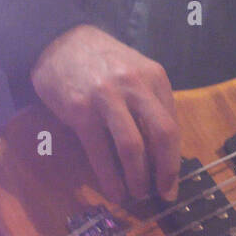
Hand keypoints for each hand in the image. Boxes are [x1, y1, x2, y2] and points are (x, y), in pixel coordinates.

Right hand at [30, 25, 180, 203]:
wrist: (60, 41)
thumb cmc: (102, 61)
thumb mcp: (135, 71)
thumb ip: (151, 102)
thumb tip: (162, 150)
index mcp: (154, 77)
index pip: (173, 124)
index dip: (175, 158)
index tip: (173, 181)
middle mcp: (135, 85)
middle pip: (162, 134)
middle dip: (167, 170)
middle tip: (164, 193)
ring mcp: (107, 98)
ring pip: (132, 147)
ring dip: (138, 178)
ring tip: (137, 194)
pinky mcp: (80, 111)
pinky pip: (100, 152)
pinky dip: (110, 178)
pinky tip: (114, 192)